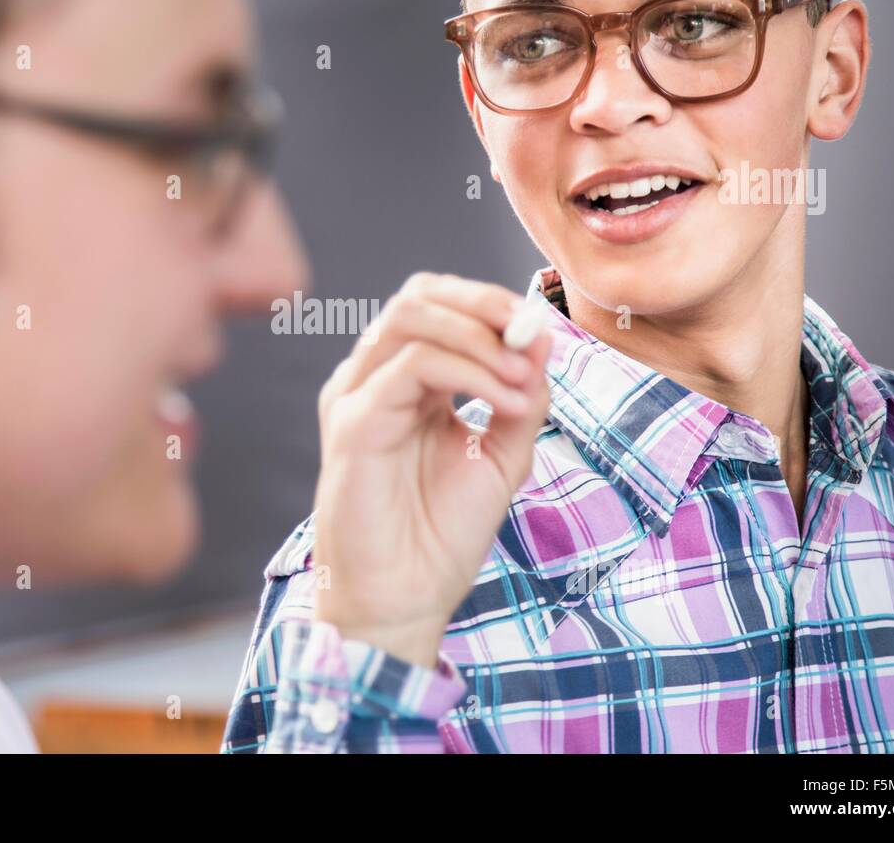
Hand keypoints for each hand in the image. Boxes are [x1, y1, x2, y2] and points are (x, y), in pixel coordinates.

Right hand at [311, 273, 551, 667]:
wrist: (406, 597)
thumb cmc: (443, 532)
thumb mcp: (503, 454)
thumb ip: (522, 393)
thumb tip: (541, 333)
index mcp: (405, 381)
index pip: (437, 304)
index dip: (488, 302)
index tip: (539, 330)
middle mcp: (374, 379)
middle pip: (418, 295)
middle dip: (482, 303)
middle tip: (528, 335)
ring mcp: (357, 396)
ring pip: (410, 317)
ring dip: (479, 337)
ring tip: (521, 379)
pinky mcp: (352, 422)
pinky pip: (410, 366)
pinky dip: (470, 373)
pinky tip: (507, 403)